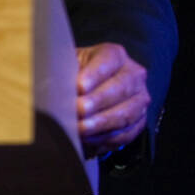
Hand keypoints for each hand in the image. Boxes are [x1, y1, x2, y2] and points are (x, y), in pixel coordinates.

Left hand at [75, 43, 149, 159]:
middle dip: (98, 101)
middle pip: (121, 87)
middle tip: (78, 110)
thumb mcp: (69, 64)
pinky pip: (126, 133)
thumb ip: (65, 70)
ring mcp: (139, 99)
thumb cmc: (74, 74)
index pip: (109, 59)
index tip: (79, 86)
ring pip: (126, 113)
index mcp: (115, 55)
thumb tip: (54, 84)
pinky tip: (89, 139)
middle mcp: (133, 74)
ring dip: (101, 123)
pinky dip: (106, 138)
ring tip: (80, 129)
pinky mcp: (139, 122)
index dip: (95, 73)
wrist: (88, 89)